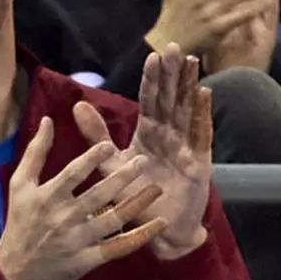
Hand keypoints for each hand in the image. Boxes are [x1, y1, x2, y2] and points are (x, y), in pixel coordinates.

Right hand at [0, 117, 164, 279]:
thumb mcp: (20, 186)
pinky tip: (161, 223)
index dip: (91, 160)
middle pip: (98, 195)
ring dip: (137, 203)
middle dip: (122, 177)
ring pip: (113, 220)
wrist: (15, 273)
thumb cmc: (20, 221)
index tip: (111, 145)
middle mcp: (62, 218)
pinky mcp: (89, 259)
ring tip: (158, 187)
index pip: (71, 175)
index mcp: (46, 198)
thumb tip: (48, 119)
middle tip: (144, 160)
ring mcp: (77, 240)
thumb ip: (36, 152)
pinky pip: (119, 247)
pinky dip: (141, 236)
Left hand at [97, 46, 214, 259]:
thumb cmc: (137, 199)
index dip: (152, 80)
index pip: (151, 102)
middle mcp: (170, 136)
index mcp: (149, 135)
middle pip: (171, 100)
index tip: (152, 57)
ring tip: (191, 62)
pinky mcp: (199, 160)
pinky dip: (203, 114)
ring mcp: (186, 146)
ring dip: (189, 86)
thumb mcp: (110, 163)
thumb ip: (97, 135)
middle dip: (172, 75)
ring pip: (187, 110)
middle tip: (173, 49)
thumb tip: (76, 106)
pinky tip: (204, 93)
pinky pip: (201, 133)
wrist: (160, 230)